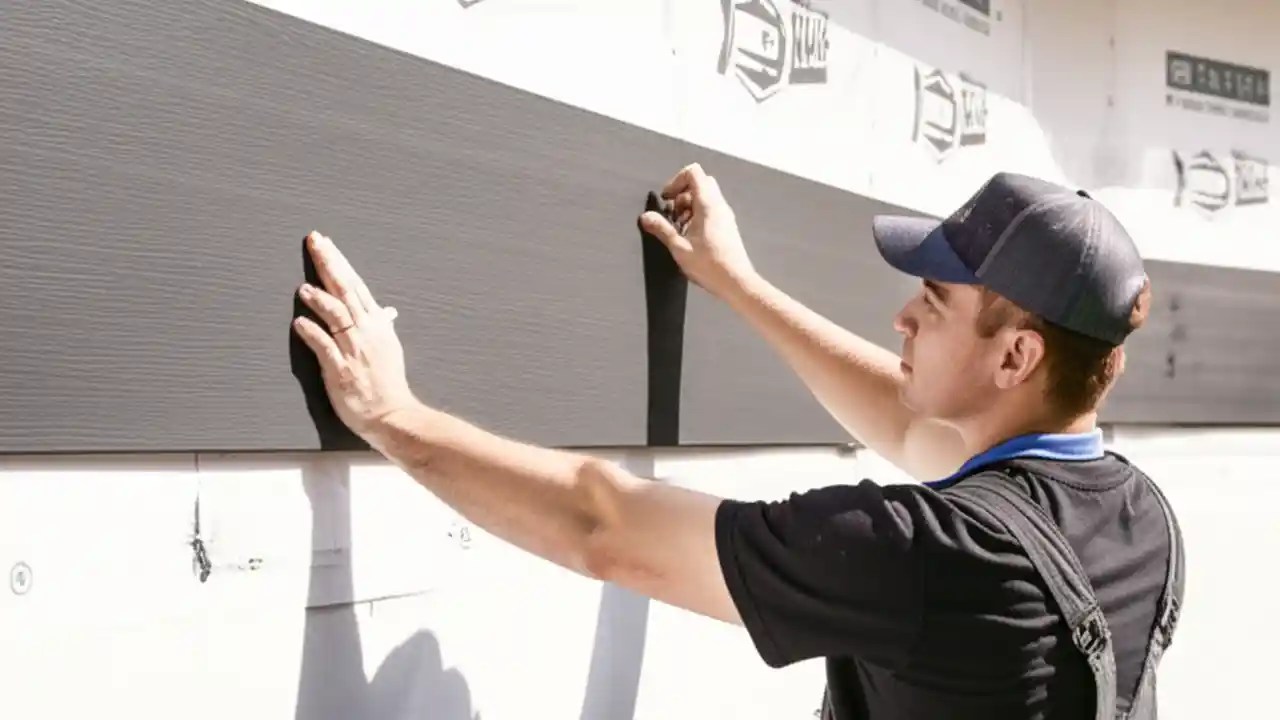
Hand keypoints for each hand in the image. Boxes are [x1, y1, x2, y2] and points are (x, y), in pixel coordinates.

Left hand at [292, 231, 418, 437]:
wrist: (392, 415)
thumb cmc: (388, 384)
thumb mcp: (389, 348)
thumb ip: (382, 326)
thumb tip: (387, 311)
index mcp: (378, 324)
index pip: (356, 285)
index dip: (340, 263)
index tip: (326, 243)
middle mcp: (367, 332)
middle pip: (346, 291)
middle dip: (329, 264)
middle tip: (315, 242)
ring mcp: (354, 350)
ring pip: (337, 315)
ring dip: (320, 299)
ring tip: (304, 287)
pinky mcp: (341, 370)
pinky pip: (325, 347)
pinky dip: (313, 333)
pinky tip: (299, 322)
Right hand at [639, 163, 757, 298]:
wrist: (736, 282)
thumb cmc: (710, 266)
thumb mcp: (679, 248)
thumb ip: (662, 229)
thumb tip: (646, 217)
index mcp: (708, 205)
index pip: (694, 172)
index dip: (676, 180)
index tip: (666, 199)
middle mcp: (719, 205)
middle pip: (700, 182)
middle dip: (682, 194)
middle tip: (672, 213)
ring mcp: (725, 215)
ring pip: (705, 196)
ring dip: (688, 206)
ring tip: (679, 228)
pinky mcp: (727, 226)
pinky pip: (711, 209)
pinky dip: (697, 215)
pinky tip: (690, 236)